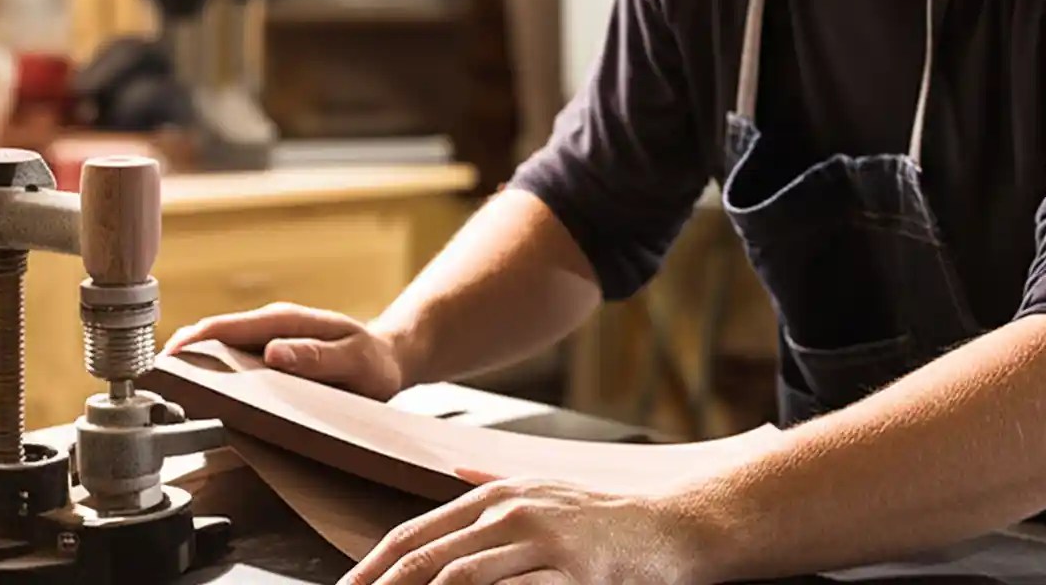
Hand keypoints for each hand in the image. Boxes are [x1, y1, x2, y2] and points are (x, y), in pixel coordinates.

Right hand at [162, 302, 407, 399]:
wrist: (387, 360)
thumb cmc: (373, 362)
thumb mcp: (355, 362)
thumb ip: (318, 357)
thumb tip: (274, 353)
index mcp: (286, 322)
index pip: (227, 327)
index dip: (191, 342)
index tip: (163, 361)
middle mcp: (270, 327)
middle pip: (212, 337)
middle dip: (179, 355)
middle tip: (151, 383)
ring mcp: (267, 341)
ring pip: (219, 350)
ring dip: (191, 366)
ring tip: (163, 392)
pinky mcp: (267, 357)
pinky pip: (233, 363)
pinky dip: (211, 375)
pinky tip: (198, 395)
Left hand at [340, 470, 693, 584]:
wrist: (674, 526)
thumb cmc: (604, 515)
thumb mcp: (543, 486)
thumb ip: (494, 481)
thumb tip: (455, 471)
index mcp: (496, 496)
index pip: (414, 533)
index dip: (371, 567)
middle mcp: (511, 513)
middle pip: (425, 559)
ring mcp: (542, 542)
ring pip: (459, 578)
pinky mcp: (572, 573)